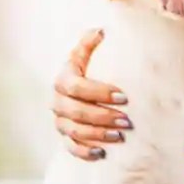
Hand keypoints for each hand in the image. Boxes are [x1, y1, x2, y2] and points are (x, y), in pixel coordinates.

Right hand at [51, 28, 131, 160]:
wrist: (82, 90)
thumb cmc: (91, 69)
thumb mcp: (89, 54)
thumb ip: (91, 42)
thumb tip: (102, 30)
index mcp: (63, 79)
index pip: (75, 86)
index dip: (99, 92)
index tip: (124, 97)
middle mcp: (57, 101)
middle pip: (75, 112)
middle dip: (102, 116)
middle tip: (127, 121)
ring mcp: (60, 121)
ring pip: (74, 131)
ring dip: (97, 135)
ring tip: (120, 136)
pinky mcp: (65, 137)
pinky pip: (71, 148)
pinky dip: (85, 152)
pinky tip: (103, 153)